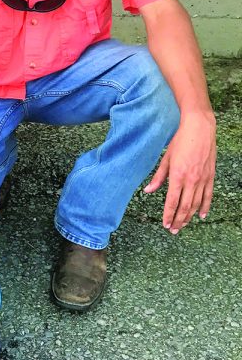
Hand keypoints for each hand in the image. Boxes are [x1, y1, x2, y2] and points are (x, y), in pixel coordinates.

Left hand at [144, 112, 216, 233]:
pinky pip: (208, 195)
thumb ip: (158, 177)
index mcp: (178, 176)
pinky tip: (202, 215)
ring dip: (190, 216)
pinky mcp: (210, 176)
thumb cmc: (180, 141)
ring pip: (197, 203)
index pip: (172, 201)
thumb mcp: (166, 158)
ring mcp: (203, 178)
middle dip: (179, 220)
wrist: (200, 128)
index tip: (165, 224)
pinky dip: (205, 206)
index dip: (169, 215)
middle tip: (173, 230)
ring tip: (183, 226)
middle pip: (185, 206)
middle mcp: (192, 180)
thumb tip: (148, 191)